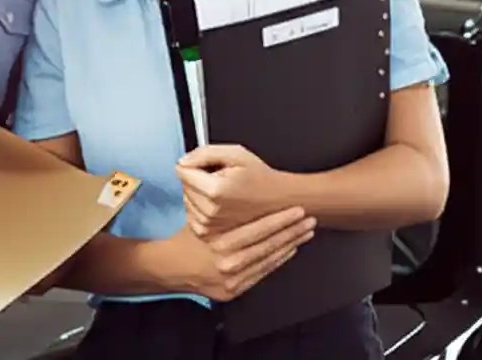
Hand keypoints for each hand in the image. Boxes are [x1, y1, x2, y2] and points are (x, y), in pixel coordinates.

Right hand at [162, 206, 315, 300]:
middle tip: (309, 220)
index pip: (258, 229)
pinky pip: (262, 273)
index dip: (281, 219)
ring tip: (305, 233)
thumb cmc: (188, 238)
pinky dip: (278, 261)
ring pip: (269, 260)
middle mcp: (228, 262)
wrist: (172, 267)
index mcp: (219, 242)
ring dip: (290, 246)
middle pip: (268, 245)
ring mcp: (232, 279)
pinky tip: (290, 250)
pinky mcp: (235, 290)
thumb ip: (224, 211)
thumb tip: (246, 192)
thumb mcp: (202, 219)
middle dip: (292, 232)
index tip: (297, 210)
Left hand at [176, 144, 287, 236]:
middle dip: (199, 180)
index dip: (197, 165)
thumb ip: (204, 154)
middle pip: (184, 185)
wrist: (279, 204)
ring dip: (200, 194)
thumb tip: (183, 162)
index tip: (213, 168)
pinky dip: (201, 207)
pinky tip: (220, 205)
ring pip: (186, 198)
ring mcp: (207, 226)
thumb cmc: (260, 179)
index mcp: (215, 191)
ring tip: (225, 193)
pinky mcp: (205, 234)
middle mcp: (209, 212)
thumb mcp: (236, 154)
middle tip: (224, 180)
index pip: (182, 170)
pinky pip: (191, 212)